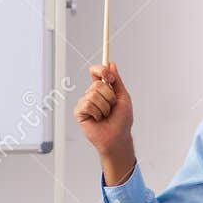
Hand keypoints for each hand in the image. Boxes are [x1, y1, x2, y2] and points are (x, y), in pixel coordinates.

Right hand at [74, 62, 135, 182]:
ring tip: (105, 115)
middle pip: (97, 84)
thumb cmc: (122, 120)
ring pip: (93, 94)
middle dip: (109, 96)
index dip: (101, 70)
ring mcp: (85, 103)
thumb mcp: (123, 97)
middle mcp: (92, 94)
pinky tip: (97, 119)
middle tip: (111, 107)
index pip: (96, 71)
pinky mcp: (79, 112)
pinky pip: (87, 104)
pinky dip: (96, 113)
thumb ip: (117, 81)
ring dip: (104, 107)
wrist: (117, 137)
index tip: (109, 77)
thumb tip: (111, 64)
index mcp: (103, 89)